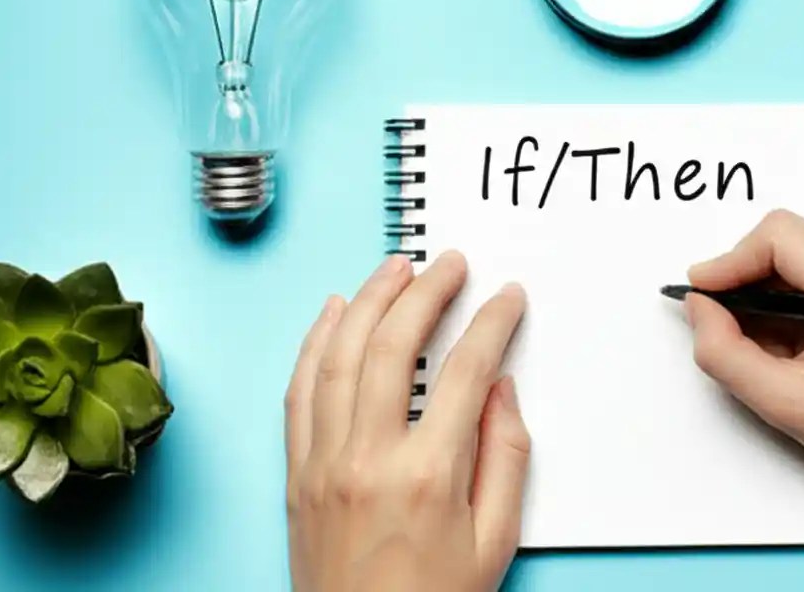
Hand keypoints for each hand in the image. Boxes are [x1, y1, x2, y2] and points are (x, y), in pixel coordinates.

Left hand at [285, 252, 529, 591]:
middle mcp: (367, 458)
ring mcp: (323, 461)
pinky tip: (333, 312)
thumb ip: (505, 457)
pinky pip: (299, 390)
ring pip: (339, 355)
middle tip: (451, 263)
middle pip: (394, 346)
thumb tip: (500, 391)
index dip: (491, 323)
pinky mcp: (296, 472)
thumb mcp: (495, 541)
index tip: (507, 298)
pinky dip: (314, 342)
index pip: (465, 371)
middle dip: (426, 291)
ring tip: (396, 267)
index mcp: (427, 475)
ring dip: (368, 300)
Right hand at [683, 210, 803, 590]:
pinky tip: (783, 343)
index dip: (729, 262)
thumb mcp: (788, 403)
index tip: (698, 297)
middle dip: (743, 276)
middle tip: (715, 320)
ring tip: (748, 340)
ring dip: (765, 290)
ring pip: (803, 257)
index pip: (779, 236)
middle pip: (790, 240)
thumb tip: (698, 308)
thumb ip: (727, 353)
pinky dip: (790, 301)